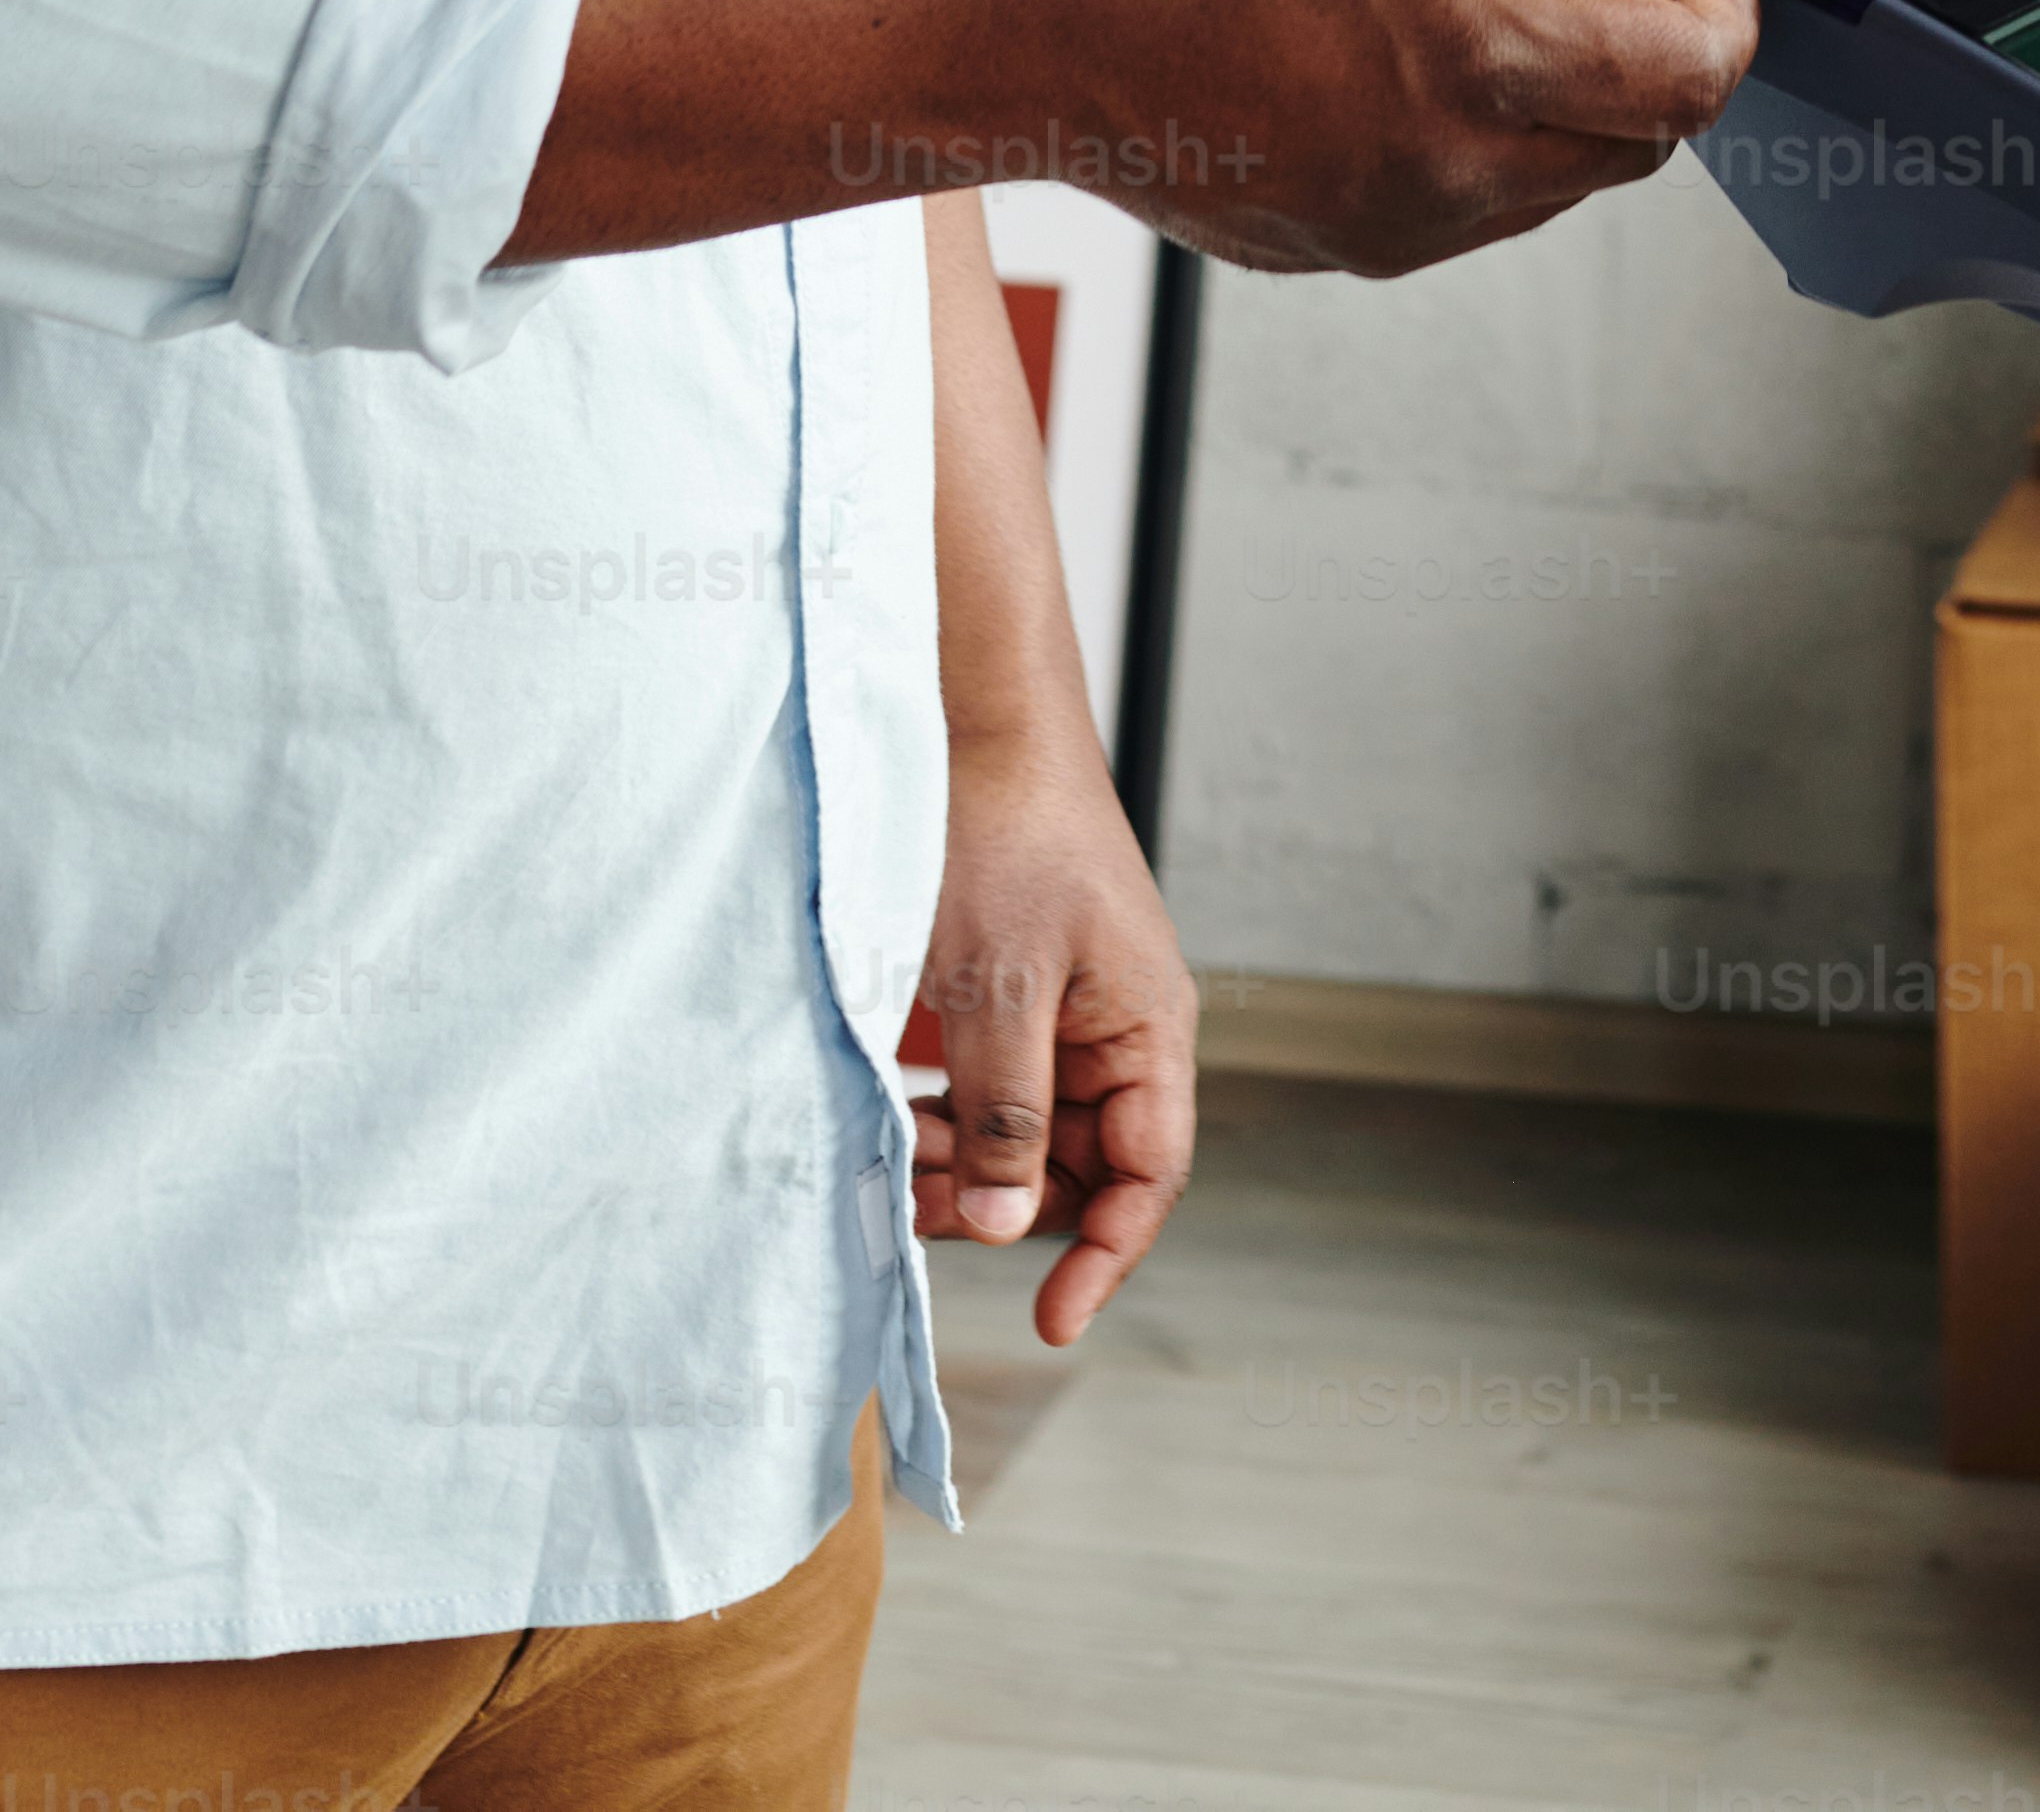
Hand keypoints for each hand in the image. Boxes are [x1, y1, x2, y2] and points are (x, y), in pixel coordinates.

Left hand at [904, 704, 1194, 1349]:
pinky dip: (940, 1113)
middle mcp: (1115, 1030)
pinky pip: (986, 1088)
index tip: (1052, 1321)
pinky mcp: (1006, 995)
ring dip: (959, 1160)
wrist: (970, 718)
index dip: (1107, 1255)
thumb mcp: (998, 985)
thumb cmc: (1006, 831)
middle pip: (1076, 1166)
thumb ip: (1007, 1111)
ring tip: (891, 1152)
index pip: (1147, 1176)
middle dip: (1000, 1198)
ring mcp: (1060, 1012)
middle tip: (915, 1201)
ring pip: (1021, 1133)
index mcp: (1146, 1027)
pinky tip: (892, 1111)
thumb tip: (1008, 1225)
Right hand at [1038, 0, 1750, 278]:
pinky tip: (1402, 36)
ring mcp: (1394, 226)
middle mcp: (1450, 170)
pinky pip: (1469, 200)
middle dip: (1638, 35)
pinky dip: (1479, 121)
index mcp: (1485, 58)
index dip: (1721, 7)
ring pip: (1557, 175)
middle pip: (1640, 138)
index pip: (1694, 80)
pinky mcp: (1340, 248)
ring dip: (1557, 78)